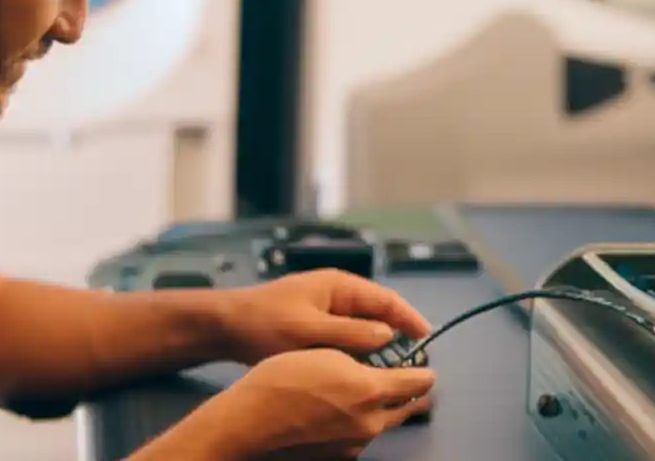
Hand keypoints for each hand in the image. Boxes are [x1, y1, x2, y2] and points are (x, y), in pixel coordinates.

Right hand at [141, 348, 434, 459]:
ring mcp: (356, 445)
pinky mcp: (339, 457)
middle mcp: (371, 423)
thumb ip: (364, 359)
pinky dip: (361, 423)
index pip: (419, 383)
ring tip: (364, 392)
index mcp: (372, 392)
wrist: (251, 418)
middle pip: (408, 408)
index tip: (422, 363)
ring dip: (384, 408)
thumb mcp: (327, 353)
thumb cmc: (286, 375)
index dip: (423, 370)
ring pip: (384, 423)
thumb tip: (384, 365)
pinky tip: (340, 411)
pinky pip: (362, 436)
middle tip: (401, 375)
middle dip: (409, 391)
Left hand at [217, 269, 430, 363]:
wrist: (226, 326)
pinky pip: (347, 336)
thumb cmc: (264, 324)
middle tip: (415, 360)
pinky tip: (364, 368)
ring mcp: (325, 308)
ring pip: (363, 327)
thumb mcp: (308, 331)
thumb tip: (387, 335)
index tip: (427, 338)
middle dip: (398, 334)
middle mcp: (336, 293)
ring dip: (379, 345)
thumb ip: (349, 333)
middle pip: (377, 313)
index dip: (409, 318)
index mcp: (338, 286)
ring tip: (395, 368)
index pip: (385, 299)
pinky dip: (360, 350)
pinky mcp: (315, 325)